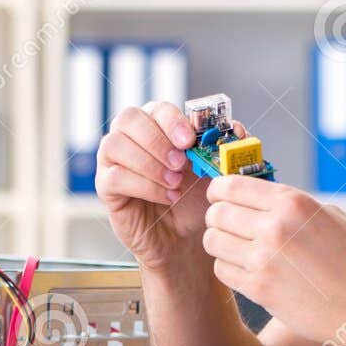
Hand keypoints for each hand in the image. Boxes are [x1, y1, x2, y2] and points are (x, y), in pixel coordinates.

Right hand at [95, 100, 243, 270]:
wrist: (184, 238)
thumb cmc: (194, 200)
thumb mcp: (215, 173)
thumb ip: (228, 148)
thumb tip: (239, 129)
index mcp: (157, 125)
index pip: (156, 108)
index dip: (172, 121)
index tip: (189, 140)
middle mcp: (130, 137)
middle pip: (129, 118)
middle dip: (157, 140)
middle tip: (180, 164)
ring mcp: (113, 161)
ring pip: (115, 145)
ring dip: (149, 164)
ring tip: (174, 183)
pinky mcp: (106, 187)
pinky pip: (114, 177)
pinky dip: (144, 186)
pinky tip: (166, 197)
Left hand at [202, 174, 345, 345]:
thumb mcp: (329, 215)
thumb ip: (292, 204)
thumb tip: (258, 197)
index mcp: (293, 202)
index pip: (231, 186)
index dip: (219, 190)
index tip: (221, 197)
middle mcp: (274, 226)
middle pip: (216, 212)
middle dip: (218, 217)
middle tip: (229, 225)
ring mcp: (264, 260)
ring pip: (213, 241)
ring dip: (221, 243)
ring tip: (237, 248)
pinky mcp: (260, 289)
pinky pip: (222, 270)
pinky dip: (229, 268)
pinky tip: (247, 269)